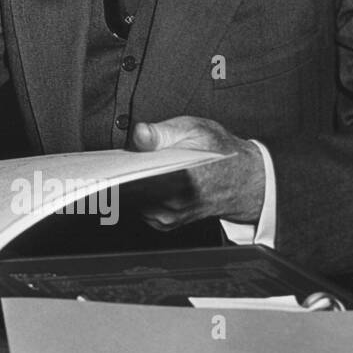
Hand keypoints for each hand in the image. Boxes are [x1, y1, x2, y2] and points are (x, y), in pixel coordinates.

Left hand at [129, 115, 265, 227]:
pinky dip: (136, 196)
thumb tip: (140, 134)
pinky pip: (139, 209)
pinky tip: (143, 180)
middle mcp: (176, 202)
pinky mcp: (166, 223)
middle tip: (119, 161)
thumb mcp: (195, 129)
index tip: (109, 163)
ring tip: (134, 168)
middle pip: (130, 190)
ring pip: (132, 201)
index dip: (120, 168)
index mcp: (183, 177)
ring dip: (128, 185)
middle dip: (121, 175)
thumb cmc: (219, 150)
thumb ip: (163, 131)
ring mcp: (170, 215)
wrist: (244, 178)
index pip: (137, 177)